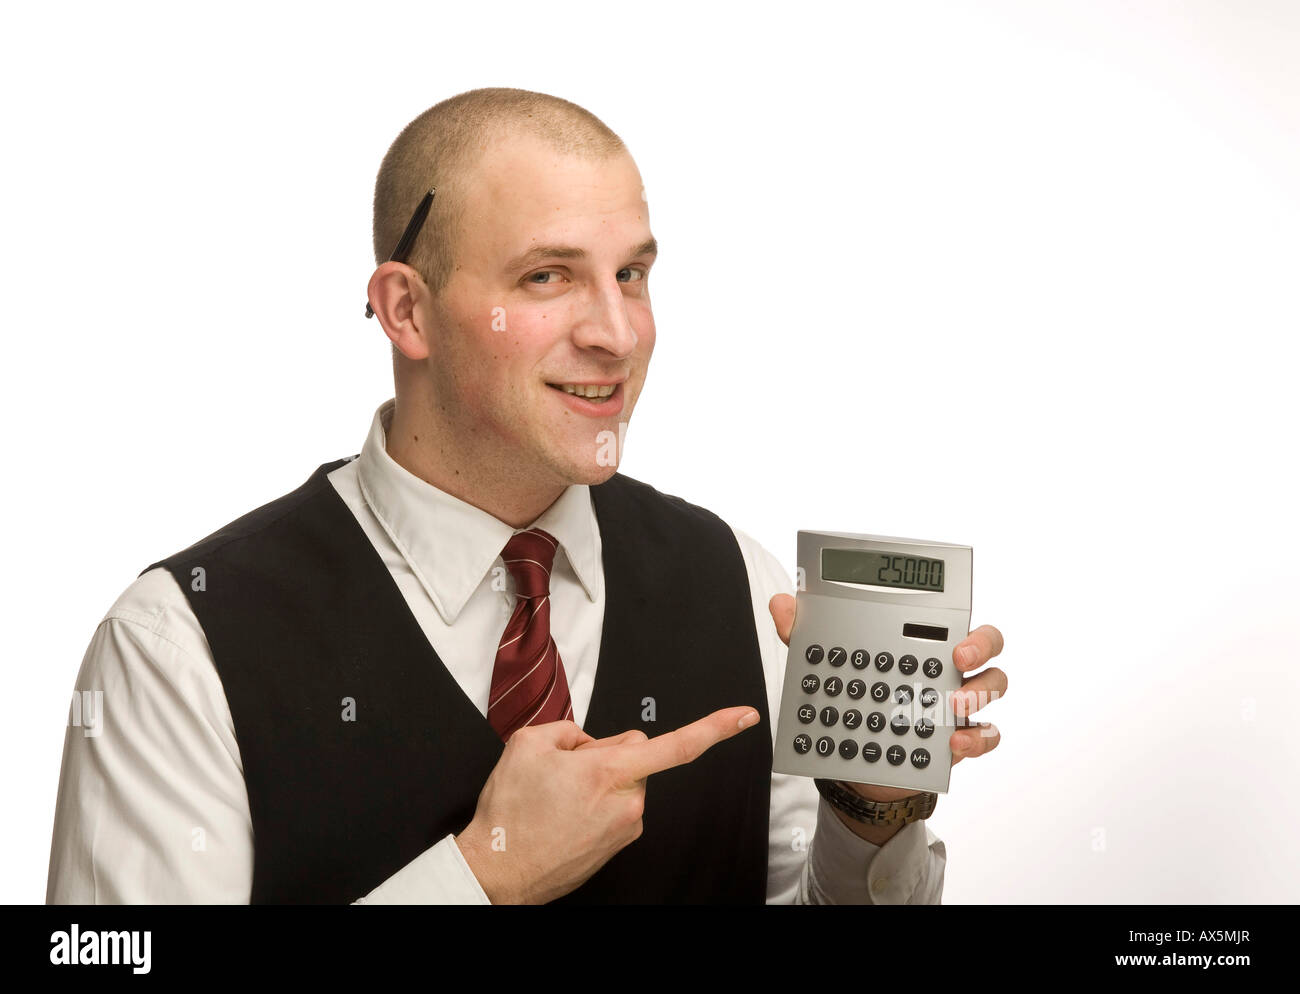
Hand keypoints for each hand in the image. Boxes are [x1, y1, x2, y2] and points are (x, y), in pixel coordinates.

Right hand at [455, 706, 760, 903]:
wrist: (498, 870)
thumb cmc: (511, 813)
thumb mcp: (528, 743)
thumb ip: (572, 729)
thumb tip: (592, 742)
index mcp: (610, 772)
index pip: (678, 745)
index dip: (716, 728)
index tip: (746, 717)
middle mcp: (627, 803)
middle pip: (635, 756)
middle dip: (608, 753)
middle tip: (566, 771)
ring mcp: (624, 828)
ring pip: (624, 784)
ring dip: (599, 782)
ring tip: (559, 799)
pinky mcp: (617, 846)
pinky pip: (615, 809)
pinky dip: (595, 805)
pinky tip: (565, 815)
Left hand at [767, 594, 1005, 804]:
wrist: (855, 760)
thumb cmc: (851, 697)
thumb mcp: (825, 666)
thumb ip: (805, 635)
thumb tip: (781, 603)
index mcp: (921, 640)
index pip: (955, 619)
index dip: (961, 617)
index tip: (952, 632)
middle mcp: (948, 667)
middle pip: (988, 644)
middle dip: (981, 644)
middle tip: (959, 655)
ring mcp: (956, 703)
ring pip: (992, 686)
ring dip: (979, 692)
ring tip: (955, 705)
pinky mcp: (956, 740)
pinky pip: (984, 736)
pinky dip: (977, 739)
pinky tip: (955, 743)